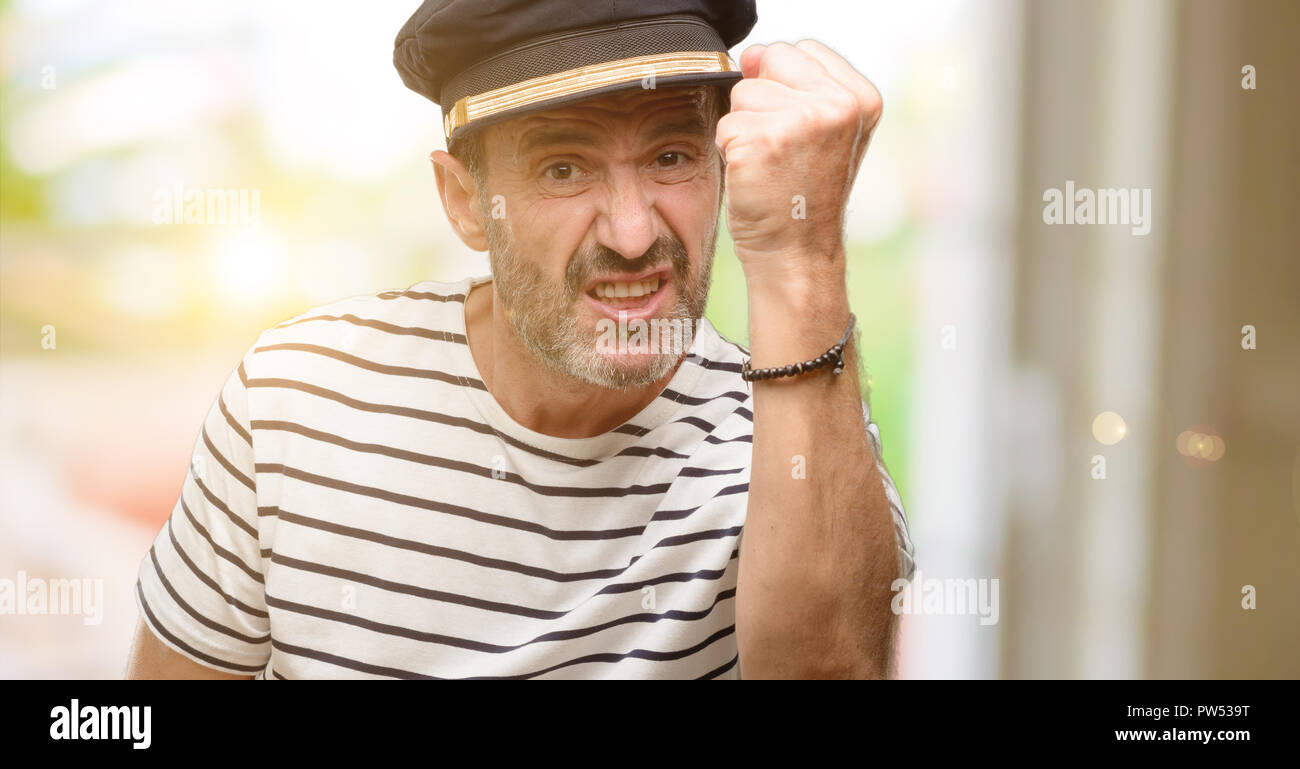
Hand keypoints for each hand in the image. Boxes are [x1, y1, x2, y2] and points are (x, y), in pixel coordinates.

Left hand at [716, 41, 881, 282]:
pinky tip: (756, 176)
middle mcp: (838, 105)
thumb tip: (752, 55)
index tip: (796, 130)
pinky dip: (730, 151)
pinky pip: (725, 124)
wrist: (797, 253)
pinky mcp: (764, 139)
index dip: (785, 84)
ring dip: (745, 128)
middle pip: (770, 60)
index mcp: (861, 98)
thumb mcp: (828, 134)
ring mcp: (801, 120)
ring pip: (743, 93)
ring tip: (770, 164)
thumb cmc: (805, 197)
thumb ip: (802, 86)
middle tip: (781, 148)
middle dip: (763, 100)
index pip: (802, 50)